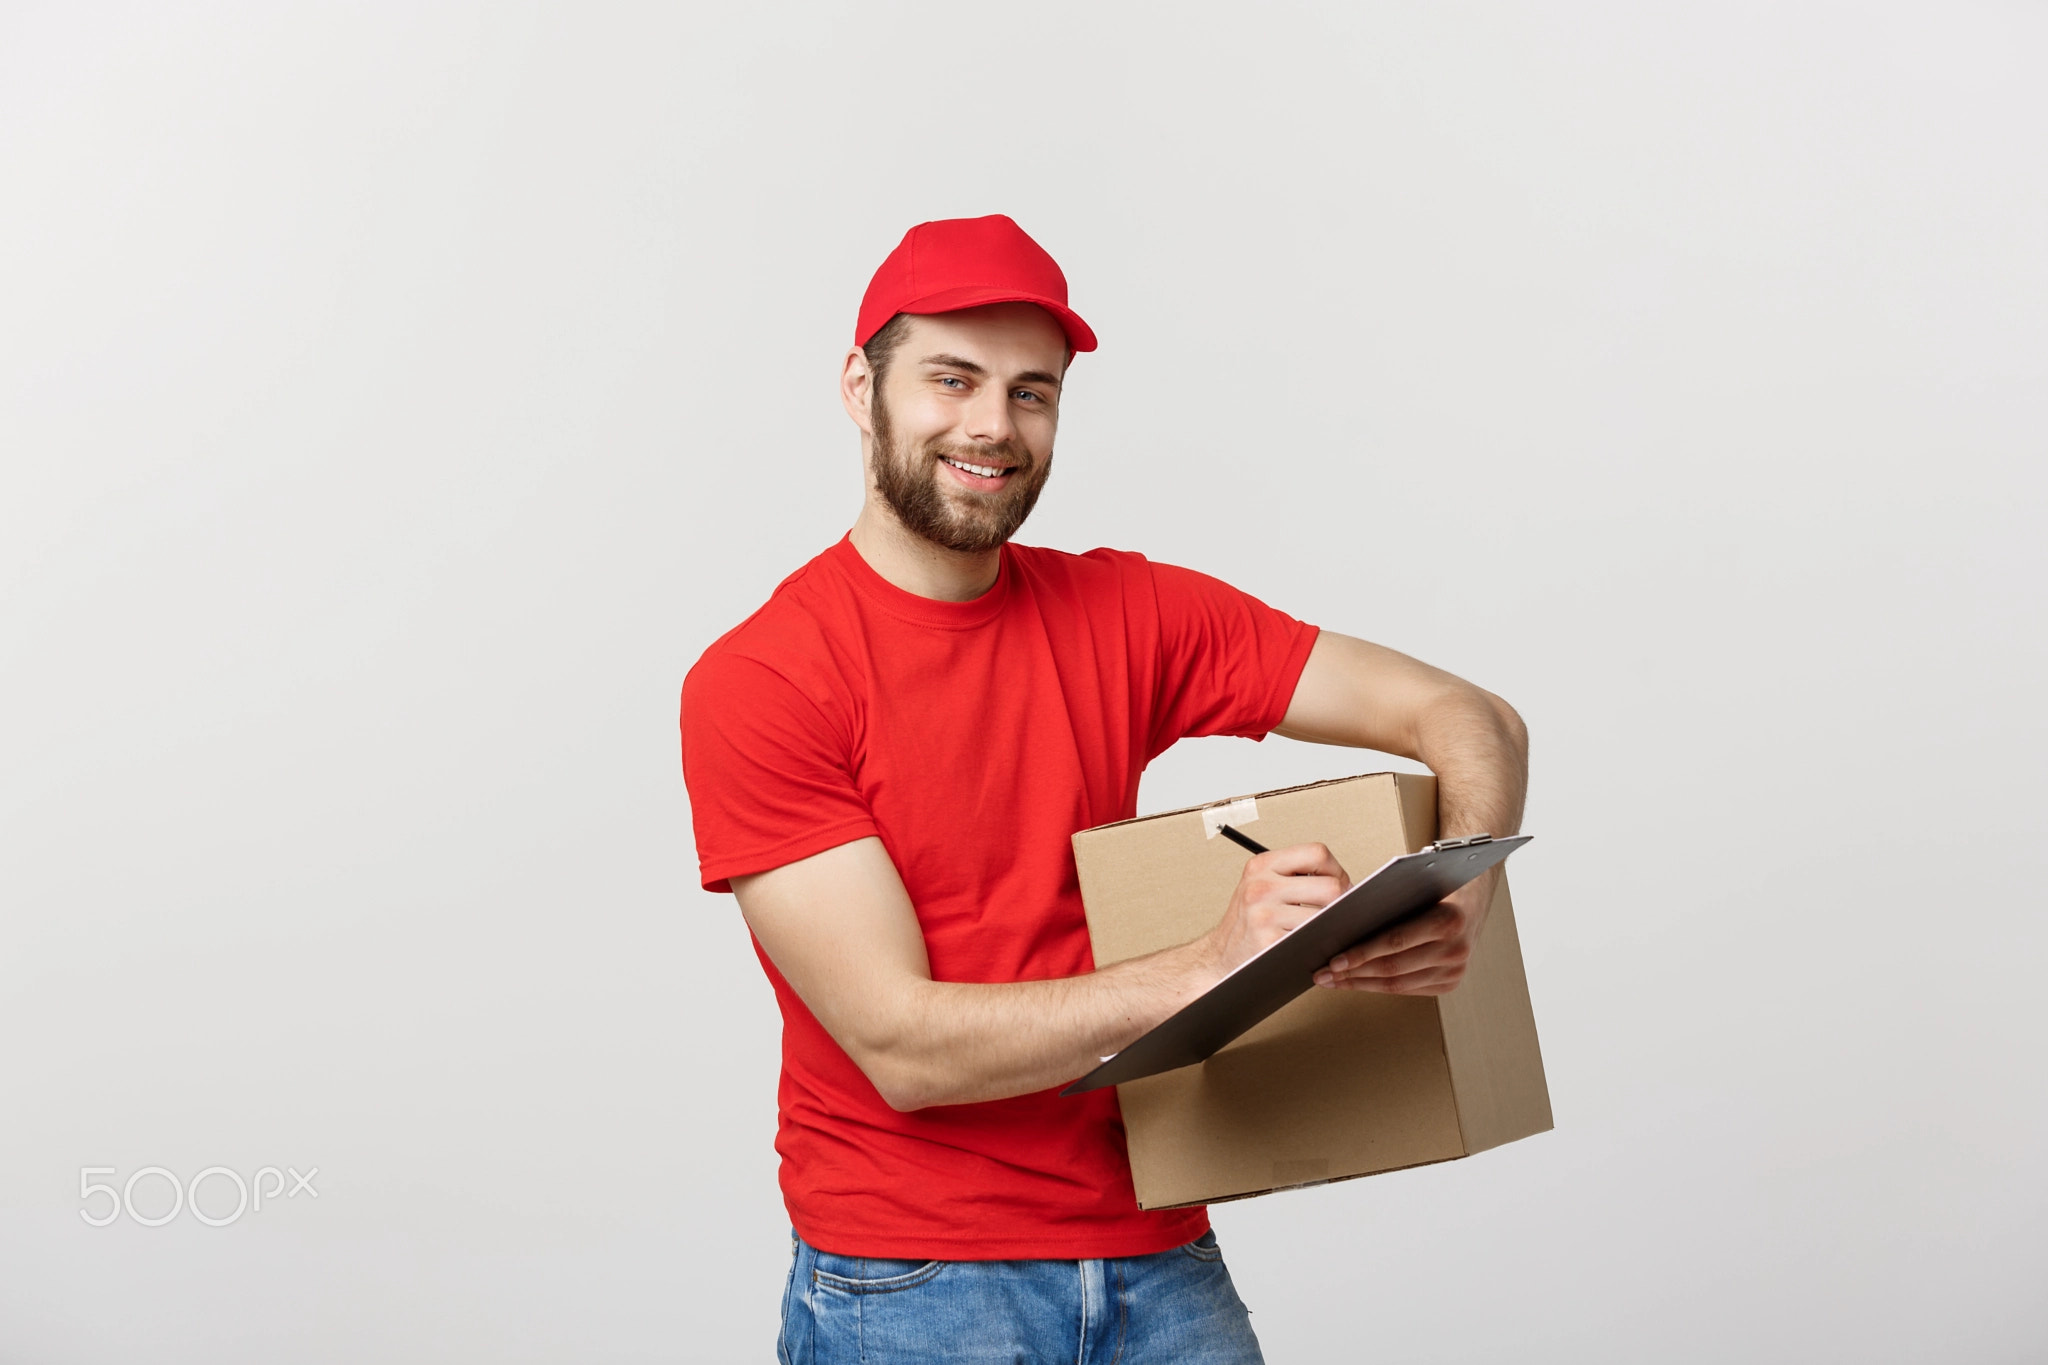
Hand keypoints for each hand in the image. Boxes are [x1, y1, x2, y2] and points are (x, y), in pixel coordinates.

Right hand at [1202, 843, 1350, 979]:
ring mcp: (1263, 915)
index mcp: (1261, 865)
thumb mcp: (1262, 885)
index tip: (1339, 885)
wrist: (1219, 957)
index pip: (1317, 853)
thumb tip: (1346, 882)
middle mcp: (1260, 887)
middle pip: (1329, 887)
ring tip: (1322, 930)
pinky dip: (1319, 945)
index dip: (1337, 870)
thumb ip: (1295, 875)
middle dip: (1342, 902)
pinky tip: (1310, 945)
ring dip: (1331, 927)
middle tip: (1338, 913)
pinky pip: (1313, 940)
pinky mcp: (1269, 942)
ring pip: (1325, 917)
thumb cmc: (1249, 922)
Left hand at [1313, 865, 1498, 994]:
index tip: (1332, 960)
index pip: (1395, 942)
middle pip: (1393, 969)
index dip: (1361, 954)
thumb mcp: (1413, 888)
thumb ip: (1385, 906)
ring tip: (1333, 980)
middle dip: (1353, 973)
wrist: (1472, 900)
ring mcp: (1455, 970)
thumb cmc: (1435, 889)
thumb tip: (1340, 927)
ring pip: (1397, 985)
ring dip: (1360, 984)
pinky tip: (1356, 982)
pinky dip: (1377, 987)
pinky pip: (1407, 990)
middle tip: (1323, 974)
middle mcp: (1456, 949)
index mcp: (1449, 920)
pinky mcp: (1449, 983)